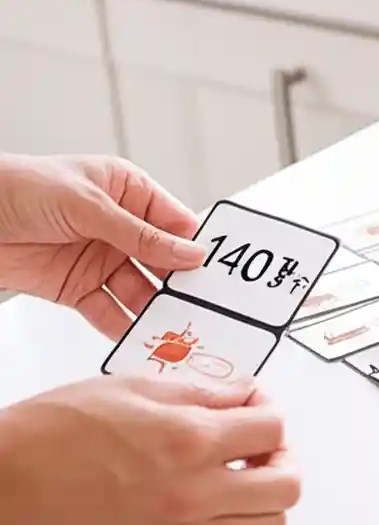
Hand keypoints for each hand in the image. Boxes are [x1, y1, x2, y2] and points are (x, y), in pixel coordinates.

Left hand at [0, 154, 205, 339]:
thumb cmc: (19, 186)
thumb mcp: (88, 205)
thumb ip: (141, 235)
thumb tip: (190, 253)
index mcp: (129, 193)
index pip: (176, 224)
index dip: (194, 249)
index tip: (214, 275)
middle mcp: (120, 227)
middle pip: (163, 263)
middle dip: (179, 286)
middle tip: (201, 309)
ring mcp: (100, 259)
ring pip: (139, 291)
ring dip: (154, 311)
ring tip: (173, 330)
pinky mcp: (77, 288)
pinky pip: (108, 311)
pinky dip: (123, 327)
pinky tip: (138, 338)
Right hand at [0, 376, 298, 524]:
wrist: (5, 482)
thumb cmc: (58, 428)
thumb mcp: (136, 388)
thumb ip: (204, 394)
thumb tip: (247, 397)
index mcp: (190, 440)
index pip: (275, 430)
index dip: (269, 415)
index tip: (255, 411)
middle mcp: (193, 492)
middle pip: (288, 488)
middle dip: (283, 461)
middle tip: (261, 450)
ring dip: (261, 497)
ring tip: (235, 477)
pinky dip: (211, 517)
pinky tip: (180, 495)